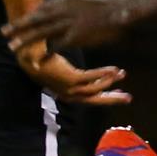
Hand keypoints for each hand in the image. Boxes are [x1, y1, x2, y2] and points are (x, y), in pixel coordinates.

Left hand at [0, 0, 131, 52]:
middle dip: (19, 26)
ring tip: (12, 47)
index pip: (39, 9)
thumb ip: (63, 6)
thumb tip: (48, 11)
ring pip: (41, 32)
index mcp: (63, 0)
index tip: (15, 25)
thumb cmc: (100, 8)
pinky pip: (56, 45)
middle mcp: (62, 10)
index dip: (27, 19)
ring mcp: (68, 23)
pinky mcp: (75, 36)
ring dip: (25, 40)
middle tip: (3, 32)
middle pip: (35, 19)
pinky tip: (37, 59)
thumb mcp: (78, 1)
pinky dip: (46, 52)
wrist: (118, 11)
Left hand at [14, 46, 130, 105]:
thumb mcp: (62, 72)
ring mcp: (69, 87)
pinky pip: (92, 77)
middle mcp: (68, 94)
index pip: (89, 98)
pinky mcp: (70, 78)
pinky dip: (104, 74)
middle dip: (112, 99)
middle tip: (128, 97)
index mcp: (66, 93)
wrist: (28, 56)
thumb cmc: (43, 62)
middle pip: (94, 99)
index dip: (105, 97)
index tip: (119, 93)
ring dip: (110, 81)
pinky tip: (114, 69)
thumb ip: (75, 75)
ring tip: (121, 73)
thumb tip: (89, 76)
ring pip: (95, 89)